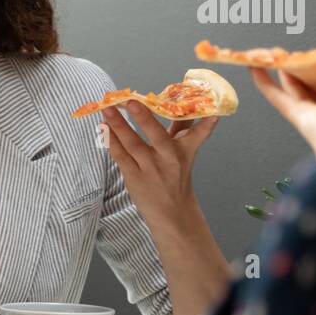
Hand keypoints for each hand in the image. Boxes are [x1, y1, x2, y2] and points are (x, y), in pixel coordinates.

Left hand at [101, 101, 217, 227]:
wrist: (171, 212)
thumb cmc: (176, 178)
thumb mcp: (183, 153)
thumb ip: (181, 130)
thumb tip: (185, 109)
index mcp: (182, 152)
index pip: (194, 134)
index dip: (203, 125)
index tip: (212, 114)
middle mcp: (167, 159)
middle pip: (156, 136)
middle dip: (144, 118)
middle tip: (131, 101)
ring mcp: (150, 169)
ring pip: (133, 144)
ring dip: (118, 126)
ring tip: (107, 110)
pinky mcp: (134, 178)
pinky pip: (121, 157)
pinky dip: (112, 142)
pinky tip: (103, 129)